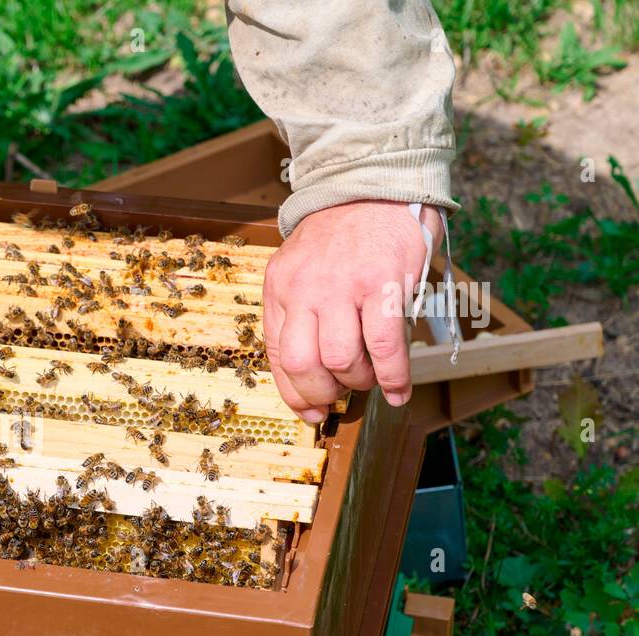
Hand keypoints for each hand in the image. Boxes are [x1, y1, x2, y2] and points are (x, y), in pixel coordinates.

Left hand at [261, 200, 439, 421]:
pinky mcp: (383, 283)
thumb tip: (315, 370)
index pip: (278, 355)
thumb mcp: (302, 267)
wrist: (374, 181)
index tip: (310, 412)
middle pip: (304, 364)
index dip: (293, 393)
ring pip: (341, 359)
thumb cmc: (342, 234)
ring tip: (372, 378)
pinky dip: (394, 377)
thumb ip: (301, 311)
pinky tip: (400, 390)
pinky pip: (385, 346)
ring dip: (360, 380)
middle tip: (341, 396)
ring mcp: (343, 286)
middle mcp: (305, 289)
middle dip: (324, 393)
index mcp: (280, 288)